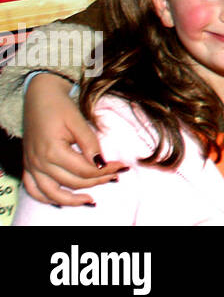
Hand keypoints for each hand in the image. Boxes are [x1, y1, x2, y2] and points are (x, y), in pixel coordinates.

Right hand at [22, 74, 123, 205]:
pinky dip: (48, 198)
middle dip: (97, 181)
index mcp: (53, 151)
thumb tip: (102, 163)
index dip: (106, 170)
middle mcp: (40, 163)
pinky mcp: (28, 167)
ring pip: (52, 194)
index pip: (85, 170)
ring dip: (72, 199)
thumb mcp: (78, 121)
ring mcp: (32, 166)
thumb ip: (89, 143)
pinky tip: (65, 199)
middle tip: (115, 176)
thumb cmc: (60, 107)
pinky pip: (34, 191)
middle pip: (73, 182)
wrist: (39, 97)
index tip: (123, 166)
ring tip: (91, 200)